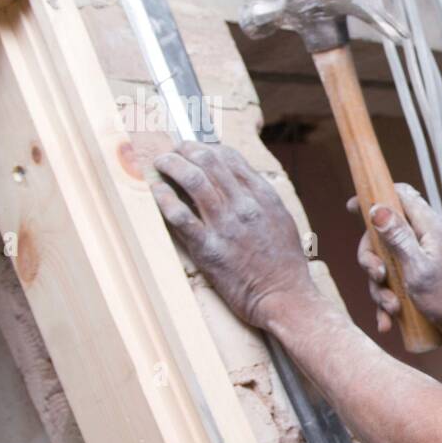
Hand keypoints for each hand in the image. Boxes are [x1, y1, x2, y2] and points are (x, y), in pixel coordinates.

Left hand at [152, 142, 318, 328]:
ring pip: (193, 180)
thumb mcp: (281, 221)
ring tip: (161, 162)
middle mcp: (245, 205)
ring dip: (172, 165)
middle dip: (185, 149)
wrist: (285, 296)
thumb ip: (261, 199)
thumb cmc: (284, 263)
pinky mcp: (209, 248)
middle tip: (173, 151)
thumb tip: (237, 181)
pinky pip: (180, 216)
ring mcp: (226, 226)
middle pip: (209, 160)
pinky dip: (164, 198)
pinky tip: (156, 191)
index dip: (207, 146)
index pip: (231, 158)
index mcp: (264, 197)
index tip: (194, 147)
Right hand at [349, 184, 441, 336]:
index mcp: (426, 226)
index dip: (373, 197)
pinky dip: (387, 302)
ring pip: (383, 264)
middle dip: (372, 260)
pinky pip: (391, 284)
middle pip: (380, 235)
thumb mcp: (418, 266)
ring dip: (381, 289)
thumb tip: (377, 208)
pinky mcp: (416, 277)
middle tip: (379, 276)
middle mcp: (421, 237)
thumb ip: (398, 237)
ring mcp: (418, 258)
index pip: (398, 195)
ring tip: (393, 307)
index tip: (352, 208)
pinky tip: (388, 320)